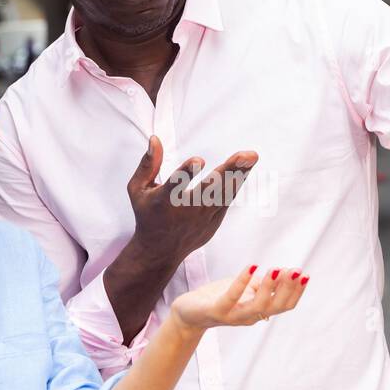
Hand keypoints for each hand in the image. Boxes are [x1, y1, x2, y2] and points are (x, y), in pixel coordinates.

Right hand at [127, 135, 257, 262]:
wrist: (160, 251)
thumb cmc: (148, 214)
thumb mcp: (137, 190)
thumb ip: (148, 165)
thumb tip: (155, 138)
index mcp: (164, 201)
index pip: (175, 185)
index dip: (186, 172)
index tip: (198, 160)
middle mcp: (186, 210)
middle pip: (210, 189)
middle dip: (229, 171)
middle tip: (245, 155)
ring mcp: (203, 218)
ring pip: (224, 193)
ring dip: (239, 174)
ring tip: (251, 156)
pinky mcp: (214, 222)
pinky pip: (227, 199)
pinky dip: (237, 183)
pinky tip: (246, 167)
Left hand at [171, 265, 308, 330]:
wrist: (188, 312)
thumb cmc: (219, 297)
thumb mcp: (245, 288)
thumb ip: (263, 284)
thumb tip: (285, 272)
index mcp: (258, 312)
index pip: (284, 306)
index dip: (296, 292)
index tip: (305, 275)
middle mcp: (248, 317)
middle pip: (275, 307)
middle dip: (288, 289)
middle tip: (297, 271)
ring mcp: (232, 316)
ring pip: (257, 307)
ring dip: (269, 288)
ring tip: (276, 270)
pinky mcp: (216, 310)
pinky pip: (231, 297)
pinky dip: (242, 282)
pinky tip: (252, 266)